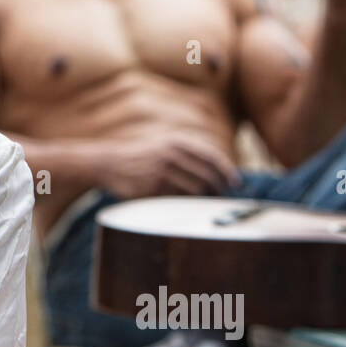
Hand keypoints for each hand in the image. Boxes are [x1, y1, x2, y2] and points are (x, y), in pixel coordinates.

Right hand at [85, 134, 241, 199]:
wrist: (109, 163)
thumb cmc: (141, 156)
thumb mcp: (164, 145)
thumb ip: (189, 153)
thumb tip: (219, 171)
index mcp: (177, 142)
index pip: (212, 157)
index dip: (228, 172)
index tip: (236, 183)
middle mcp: (172, 155)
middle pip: (208, 177)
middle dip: (217, 190)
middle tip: (220, 197)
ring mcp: (162, 172)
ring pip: (195, 191)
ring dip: (202, 199)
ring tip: (201, 203)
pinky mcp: (153, 189)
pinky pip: (178, 200)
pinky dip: (184, 204)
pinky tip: (182, 204)